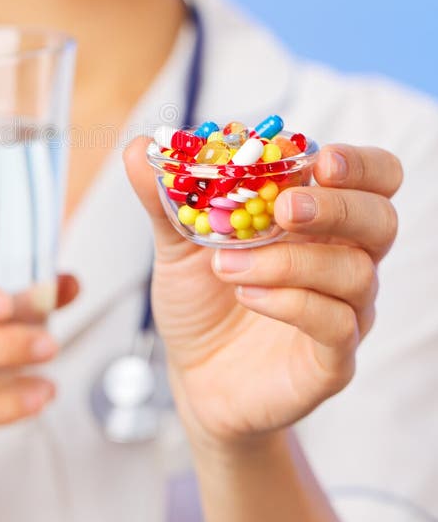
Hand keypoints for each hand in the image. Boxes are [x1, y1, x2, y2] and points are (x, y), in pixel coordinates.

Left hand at [124, 138, 401, 448]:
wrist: (193, 374)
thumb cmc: (200, 299)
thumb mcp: (177, 243)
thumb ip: (164, 196)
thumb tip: (140, 146)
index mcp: (317, 219)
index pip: (372, 178)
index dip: (358, 164)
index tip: (320, 160)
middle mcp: (343, 259)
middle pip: (381, 220)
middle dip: (338, 207)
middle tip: (285, 209)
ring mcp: (345, 312)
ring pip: (355, 273)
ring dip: (289, 262)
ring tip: (227, 266)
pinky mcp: (333, 360)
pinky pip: (336, 325)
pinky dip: (292, 303)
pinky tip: (249, 296)